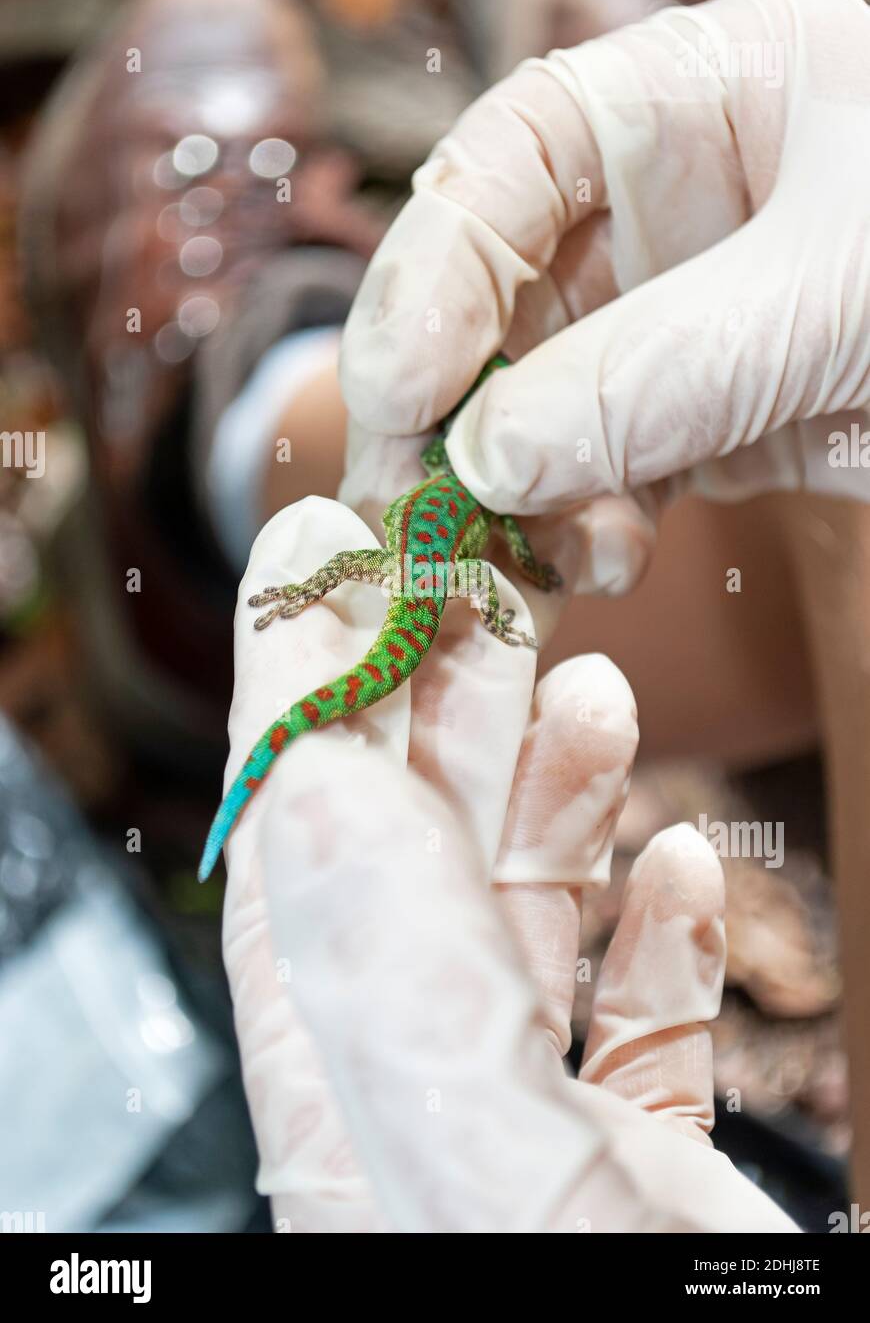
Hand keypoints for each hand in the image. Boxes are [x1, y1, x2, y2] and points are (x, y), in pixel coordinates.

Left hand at [221, 499, 796, 1230]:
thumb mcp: (501, 1175)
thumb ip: (401, 987)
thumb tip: (311, 786)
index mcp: (355, 1118)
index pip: (293, 859)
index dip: (296, 689)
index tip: (310, 551)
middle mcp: (426, 1117)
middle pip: (405, 862)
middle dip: (438, 702)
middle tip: (470, 577)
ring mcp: (534, 1137)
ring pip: (514, 921)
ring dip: (553, 793)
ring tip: (595, 690)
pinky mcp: (635, 1164)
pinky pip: (628, 1015)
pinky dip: (652, 928)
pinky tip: (678, 863)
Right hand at [340, 0, 869, 593]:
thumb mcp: (829, 291)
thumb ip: (654, 369)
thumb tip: (487, 457)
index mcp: (684, 107)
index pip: (506, 164)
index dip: (431, 271)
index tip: (401, 389)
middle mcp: (656, 216)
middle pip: (492, 302)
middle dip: (448, 413)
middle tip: (407, 512)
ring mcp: (667, 330)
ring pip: (530, 410)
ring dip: (509, 493)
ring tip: (519, 561)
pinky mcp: (694, 428)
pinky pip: (593, 482)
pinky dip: (575, 533)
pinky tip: (597, 565)